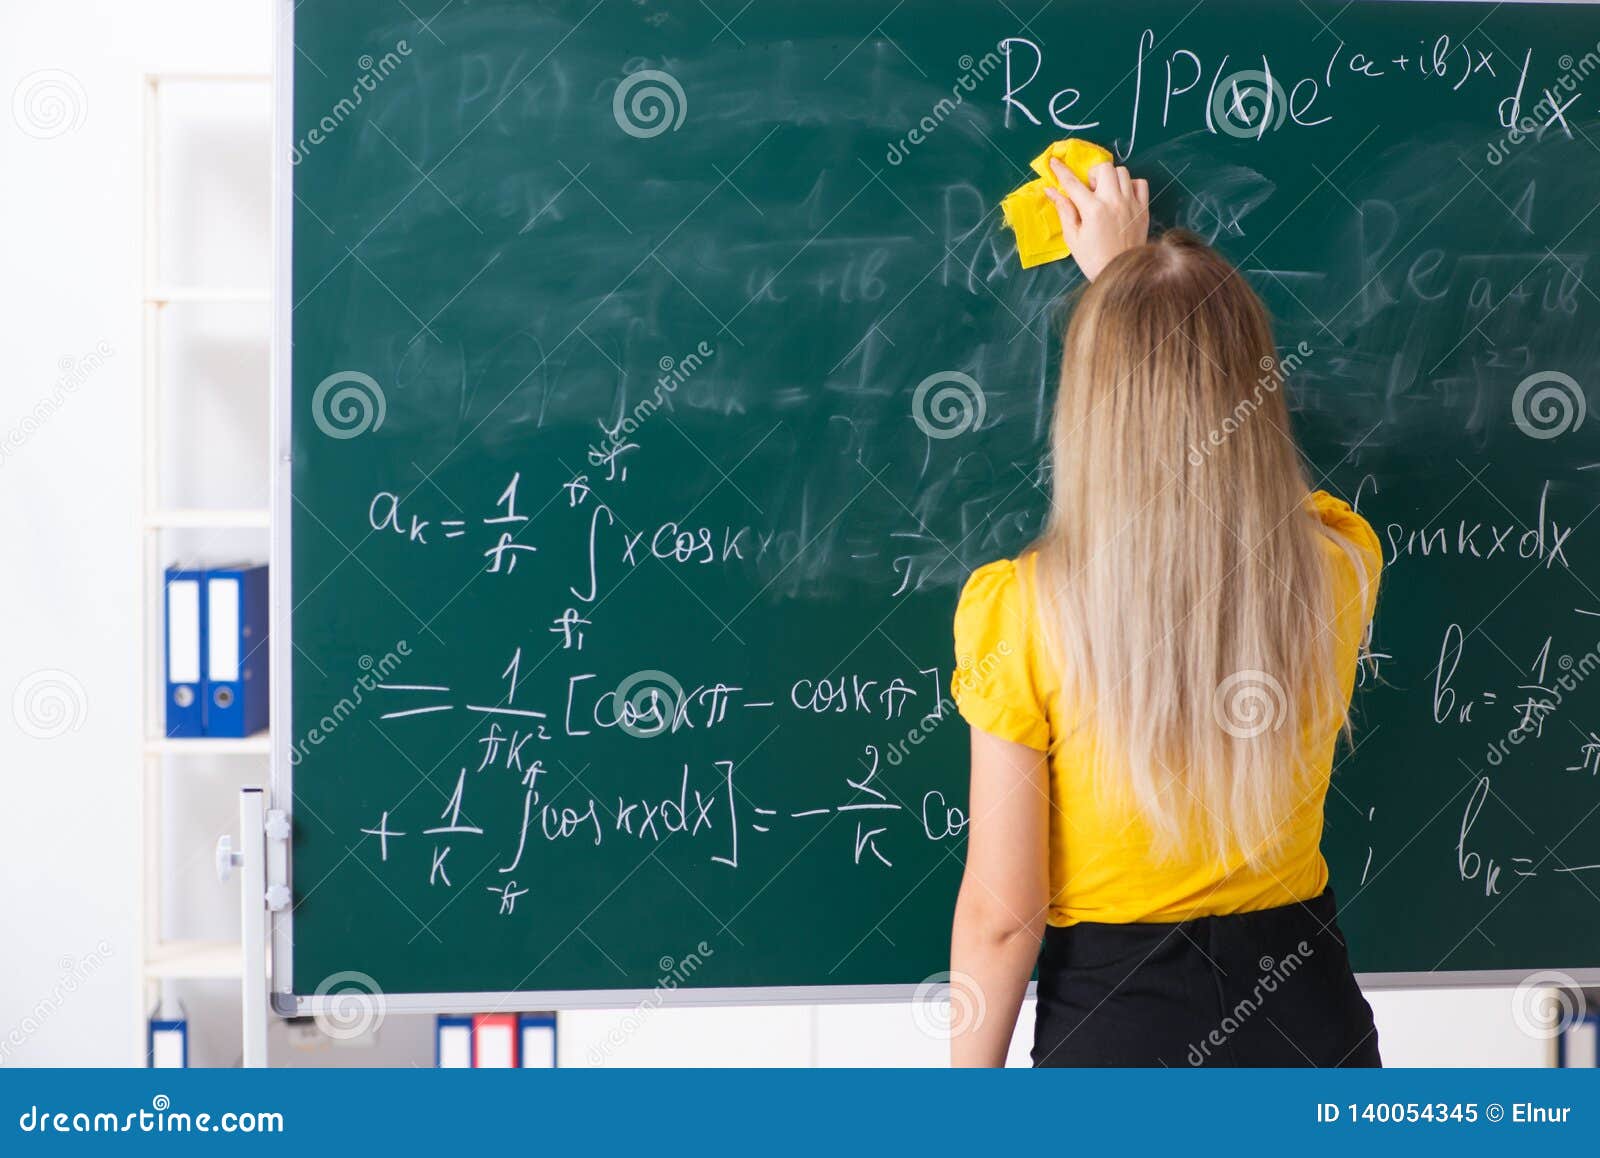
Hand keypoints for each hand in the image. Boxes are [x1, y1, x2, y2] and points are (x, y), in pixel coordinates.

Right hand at [1043, 159, 1149, 280]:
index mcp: (1093, 209)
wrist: (1121, 273)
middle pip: (1104, 168)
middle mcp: (1113, 201)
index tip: (1054, 161)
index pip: (1073, 182)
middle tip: (1088, 188)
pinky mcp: (1143, 209)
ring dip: (1110, 177)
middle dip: (1092, 173)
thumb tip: (1051, 191)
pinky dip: (1130, 184)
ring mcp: (1131, 203)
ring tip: (1105, 192)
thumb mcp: (1073, 237)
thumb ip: (1064, 210)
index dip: (1061, 170)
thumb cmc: (1093, 259)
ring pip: (1122, 172)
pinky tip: (1122, 196)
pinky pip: (1140, 183)